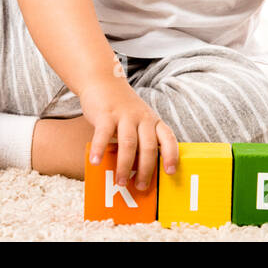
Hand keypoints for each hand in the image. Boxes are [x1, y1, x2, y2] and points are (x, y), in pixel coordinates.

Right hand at [79, 75, 178, 191]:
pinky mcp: (105, 114)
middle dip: (146, 169)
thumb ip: (140, 141)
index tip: (170, 172)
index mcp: (153, 121)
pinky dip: (100, 149)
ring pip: (129, 143)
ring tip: (120, 182)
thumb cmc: (122, 109)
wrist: (103, 80)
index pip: (168, 138)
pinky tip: (95, 162)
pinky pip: (104, 134)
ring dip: (125, 165)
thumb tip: (140, 173)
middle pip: (149, 146)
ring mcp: (124, 115)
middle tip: (140, 187)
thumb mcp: (138, 120)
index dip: (171, 155)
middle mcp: (142, 118)